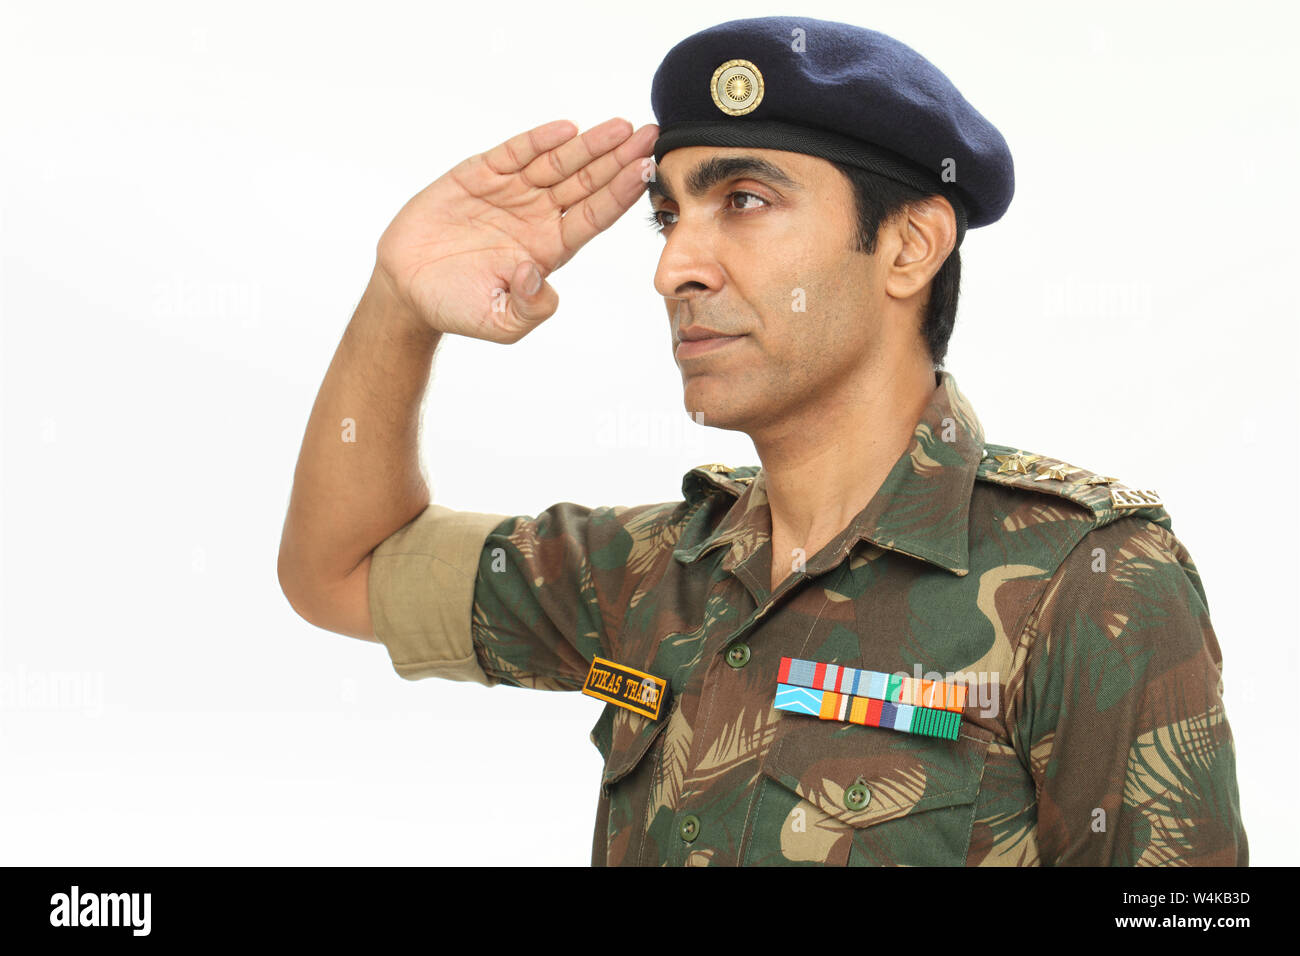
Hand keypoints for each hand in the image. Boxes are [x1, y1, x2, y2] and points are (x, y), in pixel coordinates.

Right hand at [374, 117, 658, 341]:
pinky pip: (514, 154)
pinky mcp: (479, 176)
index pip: (594, 216)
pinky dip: (538, 141)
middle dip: (617, 159)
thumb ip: (529, 308)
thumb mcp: (501, 323)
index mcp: (550, 248)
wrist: (407, 289)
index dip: (620, 194)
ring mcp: (510, 193)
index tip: (645, 171)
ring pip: (557, 163)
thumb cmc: (458, 308)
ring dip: (589, 144)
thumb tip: (538, 276)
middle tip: (649, 134)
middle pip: (586, 182)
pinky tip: (565, 130)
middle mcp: (537, 216)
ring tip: (619, 126)